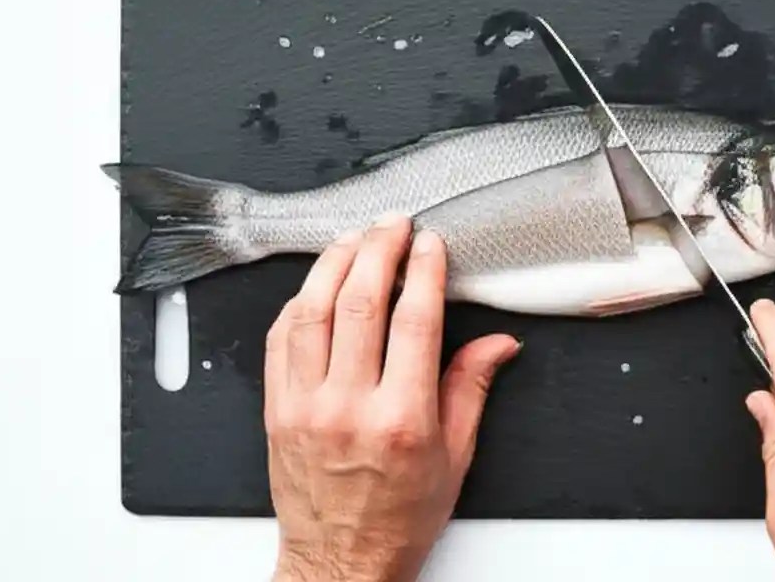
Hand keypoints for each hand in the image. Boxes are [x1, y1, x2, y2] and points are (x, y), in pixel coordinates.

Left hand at [265, 215, 520, 581]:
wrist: (341, 561)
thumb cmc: (399, 517)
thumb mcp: (456, 457)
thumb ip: (471, 388)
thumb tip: (498, 342)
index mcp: (401, 419)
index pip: (413, 321)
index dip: (423, 271)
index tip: (430, 245)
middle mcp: (348, 407)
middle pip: (358, 303)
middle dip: (378, 250)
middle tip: (393, 226)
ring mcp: (304, 406)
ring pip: (310, 312)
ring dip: (333, 265)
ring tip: (354, 239)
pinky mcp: (276, 410)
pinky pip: (279, 339)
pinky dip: (297, 302)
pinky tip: (316, 284)